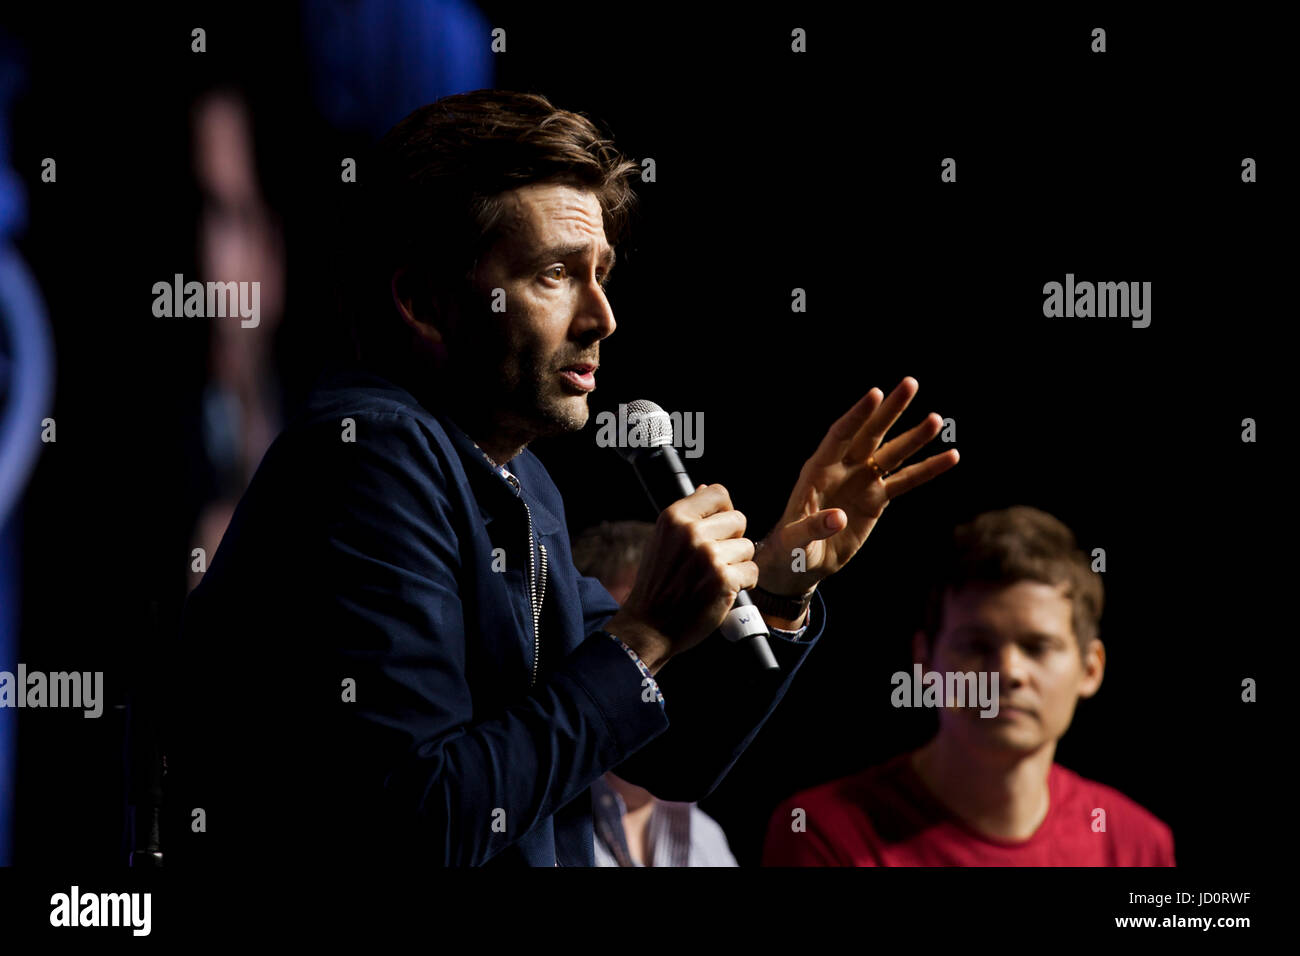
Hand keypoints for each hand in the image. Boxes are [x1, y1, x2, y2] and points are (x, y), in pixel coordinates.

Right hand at [604, 483, 757, 671]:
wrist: (648, 625)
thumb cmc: (658, 584)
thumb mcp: (663, 541)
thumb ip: (687, 516)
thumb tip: (706, 489)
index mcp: (674, 517)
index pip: (718, 493)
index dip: (723, 511)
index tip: (717, 528)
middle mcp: (691, 532)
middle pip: (738, 519)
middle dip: (732, 539)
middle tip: (714, 559)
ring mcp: (709, 555)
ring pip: (748, 546)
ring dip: (738, 563)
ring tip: (714, 576)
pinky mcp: (724, 579)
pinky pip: (752, 571)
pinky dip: (743, 583)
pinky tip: (722, 589)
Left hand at [755, 377, 958, 596]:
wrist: (802, 562)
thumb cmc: (791, 548)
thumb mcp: (795, 541)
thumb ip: (812, 528)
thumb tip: (838, 518)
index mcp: (817, 470)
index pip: (840, 435)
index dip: (858, 415)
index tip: (876, 393)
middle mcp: (842, 469)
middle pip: (870, 434)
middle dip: (890, 410)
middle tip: (910, 384)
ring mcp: (862, 481)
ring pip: (891, 454)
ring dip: (914, 437)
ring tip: (937, 419)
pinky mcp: (876, 499)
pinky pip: (905, 482)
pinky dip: (927, 470)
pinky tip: (951, 456)